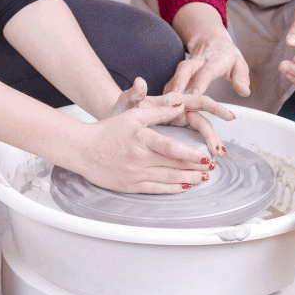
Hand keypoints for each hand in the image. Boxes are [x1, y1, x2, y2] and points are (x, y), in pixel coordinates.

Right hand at [70, 102, 215, 192]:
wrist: (83, 149)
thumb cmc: (107, 130)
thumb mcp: (133, 115)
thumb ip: (158, 111)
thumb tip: (179, 105)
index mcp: (141, 138)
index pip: (171, 148)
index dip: (189, 154)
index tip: (204, 157)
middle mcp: (139, 157)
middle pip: (173, 165)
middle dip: (194, 168)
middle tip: (211, 168)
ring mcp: (135, 173)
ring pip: (167, 179)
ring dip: (187, 179)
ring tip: (203, 178)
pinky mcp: (130, 185)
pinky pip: (155, 189)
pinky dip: (171, 189)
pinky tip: (184, 187)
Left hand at [112, 78, 236, 156]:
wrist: (116, 118)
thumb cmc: (123, 108)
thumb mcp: (127, 101)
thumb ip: (134, 93)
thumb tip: (139, 82)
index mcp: (172, 100)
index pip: (198, 100)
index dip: (215, 107)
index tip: (229, 116)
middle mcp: (178, 110)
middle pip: (202, 120)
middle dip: (213, 134)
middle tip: (220, 150)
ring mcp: (178, 123)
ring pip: (200, 131)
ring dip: (210, 143)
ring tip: (218, 156)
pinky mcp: (175, 134)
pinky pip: (192, 140)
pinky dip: (201, 149)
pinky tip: (206, 161)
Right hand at [164, 28, 250, 99]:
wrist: (211, 40)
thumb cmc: (227, 56)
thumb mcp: (239, 64)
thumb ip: (241, 78)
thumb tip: (244, 92)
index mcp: (214, 61)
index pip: (207, 71)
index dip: (200, 82)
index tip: (195, 95)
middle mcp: (198, 62)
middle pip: (185, 69)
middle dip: (178, 83)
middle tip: (174, 99)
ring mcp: (188, 66)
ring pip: (176, 74)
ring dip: (170, 89)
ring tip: (165, 104)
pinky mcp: (180, 72)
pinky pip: (171, 80)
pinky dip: (166, 91)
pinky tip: (162, 104)